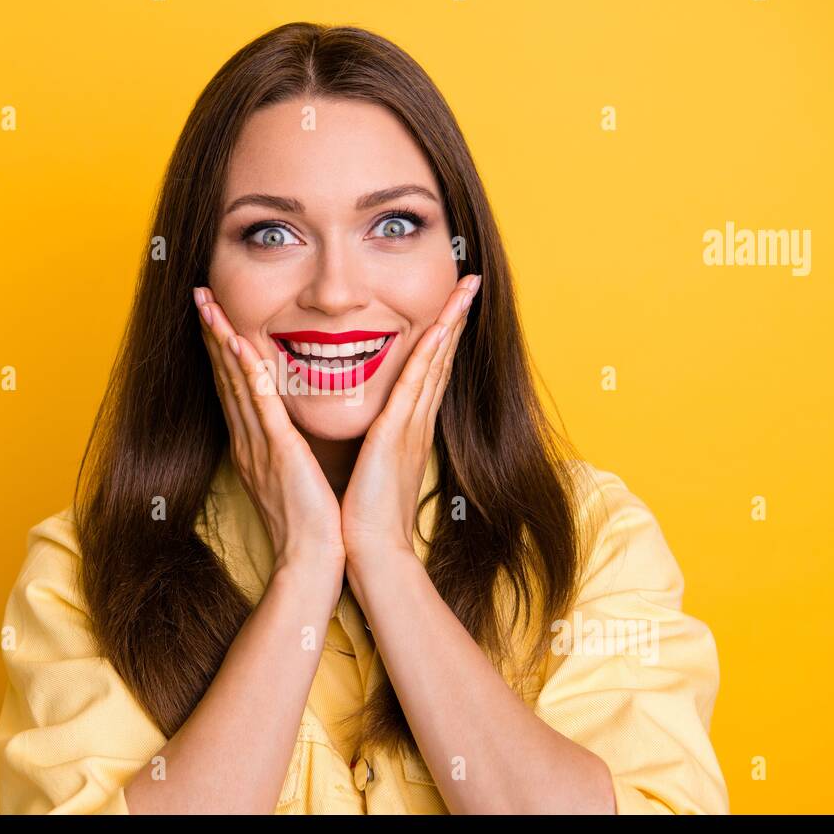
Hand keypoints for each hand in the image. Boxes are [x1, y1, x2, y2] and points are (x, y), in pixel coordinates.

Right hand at [194, 287, 344, 575]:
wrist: (313, 559)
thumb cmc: (311, 523)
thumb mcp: (294, 477)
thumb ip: (287, 450)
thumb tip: (289, 433)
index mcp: (253, 446)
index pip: (233, 387)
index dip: (222, 349)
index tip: (214, 316)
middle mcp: (248, 440)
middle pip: (225, 376)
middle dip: (212, 333)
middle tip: (200, 295)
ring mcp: (259, 444)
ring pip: (235, 381)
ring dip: (221, 339)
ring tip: (207, 304)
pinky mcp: (278, 451)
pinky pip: (260, 403)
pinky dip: (247, 372)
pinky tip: (238, 343)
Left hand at [340, 273, 480, 572]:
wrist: (370, 552)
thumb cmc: (365, 517)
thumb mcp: (372, 469)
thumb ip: (376, 445)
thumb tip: (373, 431)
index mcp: (408, 430)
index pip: (428, 373)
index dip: (441, 337)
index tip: (450, 306)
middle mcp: (416, 423)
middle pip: (440, 359)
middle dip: (454, 318)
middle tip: (469, 282)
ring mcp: (410, 427)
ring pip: (434, 363)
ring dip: (449, 323)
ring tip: (464, 290)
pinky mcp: (396, 435)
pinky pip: (415, 384)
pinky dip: (429, 353)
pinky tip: (438, 327)